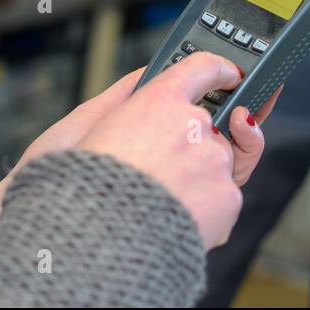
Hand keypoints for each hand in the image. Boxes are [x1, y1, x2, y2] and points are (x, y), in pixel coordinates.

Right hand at [77, 52, 246, 248]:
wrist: (96, 242)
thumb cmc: (80, 186)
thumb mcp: (87, 127)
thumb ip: (125, 99)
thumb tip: (143, 84)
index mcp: (159, 100)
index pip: (202, 67)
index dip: (218, 68)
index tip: (229, 73)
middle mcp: (193, 124)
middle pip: (207, 127)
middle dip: (190, 149)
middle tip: (158, 173)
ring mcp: (214, 160)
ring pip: (215, 165)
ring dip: (194, 181)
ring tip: (156, 203)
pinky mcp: (227, 197)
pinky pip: (221, 199)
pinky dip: (203, 210)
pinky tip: (170, 220)